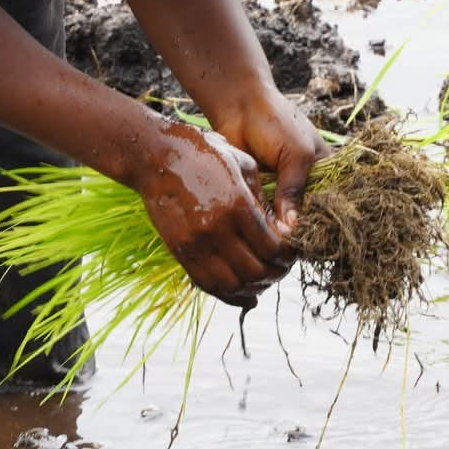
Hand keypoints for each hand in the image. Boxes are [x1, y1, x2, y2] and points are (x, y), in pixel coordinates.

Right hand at [132, 121, 292, 306]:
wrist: (157, 157)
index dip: (288, 256)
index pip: (273, 248)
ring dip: (252, 288)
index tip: (291, 253)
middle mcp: (216, 228)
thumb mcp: (244, 166)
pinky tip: (241, 291)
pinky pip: (207, 284)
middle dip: (274, 274)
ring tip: (261, 280)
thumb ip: (264, 202)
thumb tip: (283, 232)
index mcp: (237, 205)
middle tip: (280, 268)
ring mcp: (195, 243)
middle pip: (256, 272)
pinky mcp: (179, 251)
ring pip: (232, 285)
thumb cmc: (205, 154)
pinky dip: (227, 294)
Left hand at [209, 88, 328, 233]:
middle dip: (302, 228)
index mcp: (323, 169)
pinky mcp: (259, 191)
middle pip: (308, 214)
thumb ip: (295, 190)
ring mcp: (281, 188)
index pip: (331, 201)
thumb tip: (292, 228)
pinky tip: (263, 232)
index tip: (321, 238)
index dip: (326, 219)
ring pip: (284, 218)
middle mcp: (304, 182)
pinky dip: (262, 220)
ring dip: (280, 228)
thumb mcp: (295, 155)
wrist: (238, 107)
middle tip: (295, 244)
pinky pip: (263, 212)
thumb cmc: (275, 122)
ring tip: (279, 244)